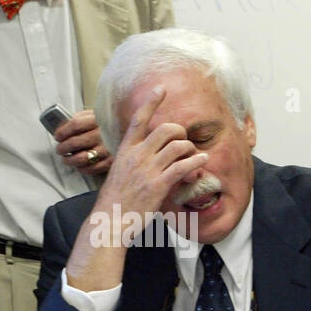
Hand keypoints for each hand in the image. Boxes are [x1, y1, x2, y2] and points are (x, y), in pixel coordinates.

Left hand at [54, 109, 113, 175]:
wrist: (134, 133)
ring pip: (81, 158)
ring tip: (66, 159)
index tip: (57, 136)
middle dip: (63, 147)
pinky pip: (91, 169)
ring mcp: (107, 149)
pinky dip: (82, 168)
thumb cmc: (111, 124)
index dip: (62, 132)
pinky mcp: (111, 162)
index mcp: (98, 119)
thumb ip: (82, 117)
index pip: (74, 125)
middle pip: (75, 142)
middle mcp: (102, 134)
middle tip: (60, 149)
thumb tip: (63, 124)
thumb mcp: (98, 114)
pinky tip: (79, 166)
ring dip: (70, 160)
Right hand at [65, 87, 207, 291]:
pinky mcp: (158, 184)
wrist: (109, 221)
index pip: (138, 120)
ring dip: (189, 148)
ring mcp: (148, 170)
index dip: (150, 102)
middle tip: (182, 142)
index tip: (160, 88)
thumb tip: (148, 157)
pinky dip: (196, 161)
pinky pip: (183, 166)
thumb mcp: (118, 174)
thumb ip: (133, 161)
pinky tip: (201, 161)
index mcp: (125, 151)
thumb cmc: (113, 202)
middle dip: (179, 132)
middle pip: (165, 129)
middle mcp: (136, 156)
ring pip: (177, 145)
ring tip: (193, 155)